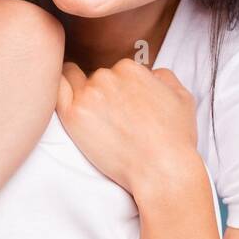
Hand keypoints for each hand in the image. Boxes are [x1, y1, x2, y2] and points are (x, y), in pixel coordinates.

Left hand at [57, 59, 199, 197]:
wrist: (161, 169)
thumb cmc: (174, 138)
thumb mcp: (182, 96)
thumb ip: (163, 76)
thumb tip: (150, 74)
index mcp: (130, 68)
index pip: (117, 72)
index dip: (121, 90)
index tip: (125, 108)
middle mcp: (107, 76)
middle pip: (96, 78)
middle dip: (102, 94)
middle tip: (113, 119)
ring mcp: (88, 94)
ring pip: (76, 84)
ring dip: (83, 96)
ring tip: (94, 119)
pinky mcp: (73, 115)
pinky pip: (56, 92)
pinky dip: (59, 92)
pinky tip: (67, 103)